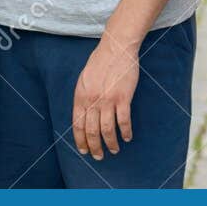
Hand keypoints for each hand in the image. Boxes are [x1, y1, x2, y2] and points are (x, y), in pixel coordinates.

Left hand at [73, 38, 139, 160]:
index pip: (78, 126)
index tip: (84, 151)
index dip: (81, 141)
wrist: (115, 48)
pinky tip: (128, 137)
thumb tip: (84, 114)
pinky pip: (124, 121)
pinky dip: (126, 132)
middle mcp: (92, 101)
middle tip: (99, 156)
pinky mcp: (123, 97)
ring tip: (114, 150)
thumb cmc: (100, 62)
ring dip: (111, 143)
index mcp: (80, 97)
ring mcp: (107, 100)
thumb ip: (83, 97)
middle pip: (92, 131)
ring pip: (107, 130)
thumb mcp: (84, 80)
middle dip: (95, 147)